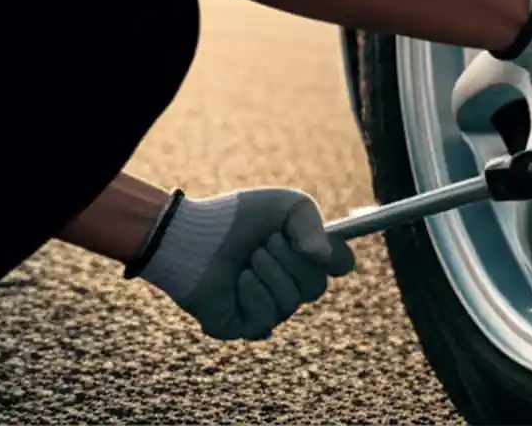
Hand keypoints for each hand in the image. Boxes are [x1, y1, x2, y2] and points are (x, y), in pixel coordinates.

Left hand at [132, 188, 354, 340]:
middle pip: (317, 287)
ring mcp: (268, 306)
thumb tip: (325, 259)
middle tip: (263, 244)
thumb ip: (314, 227)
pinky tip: (238, 282)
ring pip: (290, 304)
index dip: (338, 259)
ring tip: (246, 261)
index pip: (341, 266)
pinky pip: (265, 322)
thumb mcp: (286, 206)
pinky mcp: (243, 325)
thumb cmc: (238, 217)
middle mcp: (290, 283)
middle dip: (290, 261)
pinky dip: (253, 297)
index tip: (321, 247)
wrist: (190, 234)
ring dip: (269, 276)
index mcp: (305, 255)